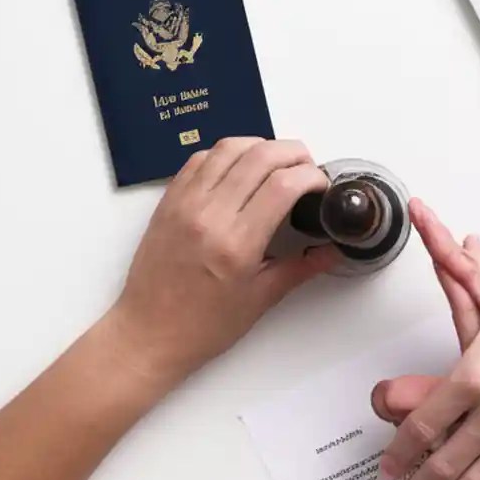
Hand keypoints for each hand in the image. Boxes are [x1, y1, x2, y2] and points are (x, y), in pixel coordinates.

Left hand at [105, 138, 339, 387]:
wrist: (147, 333)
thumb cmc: (202, 326)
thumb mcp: (260, 300)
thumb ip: (300, 269)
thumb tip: (332, 251)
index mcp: (236, 245)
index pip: (283, 185)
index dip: (311, 176)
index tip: (321, 185)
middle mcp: (208, 215)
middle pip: (260, 156)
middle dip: (293, 153)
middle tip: (307, 168)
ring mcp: (184, 204)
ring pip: (228, 148)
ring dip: (260, 146)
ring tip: (276, 162)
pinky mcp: (168, 201)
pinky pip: (200, 159)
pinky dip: (226, 154)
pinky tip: (239, 168)